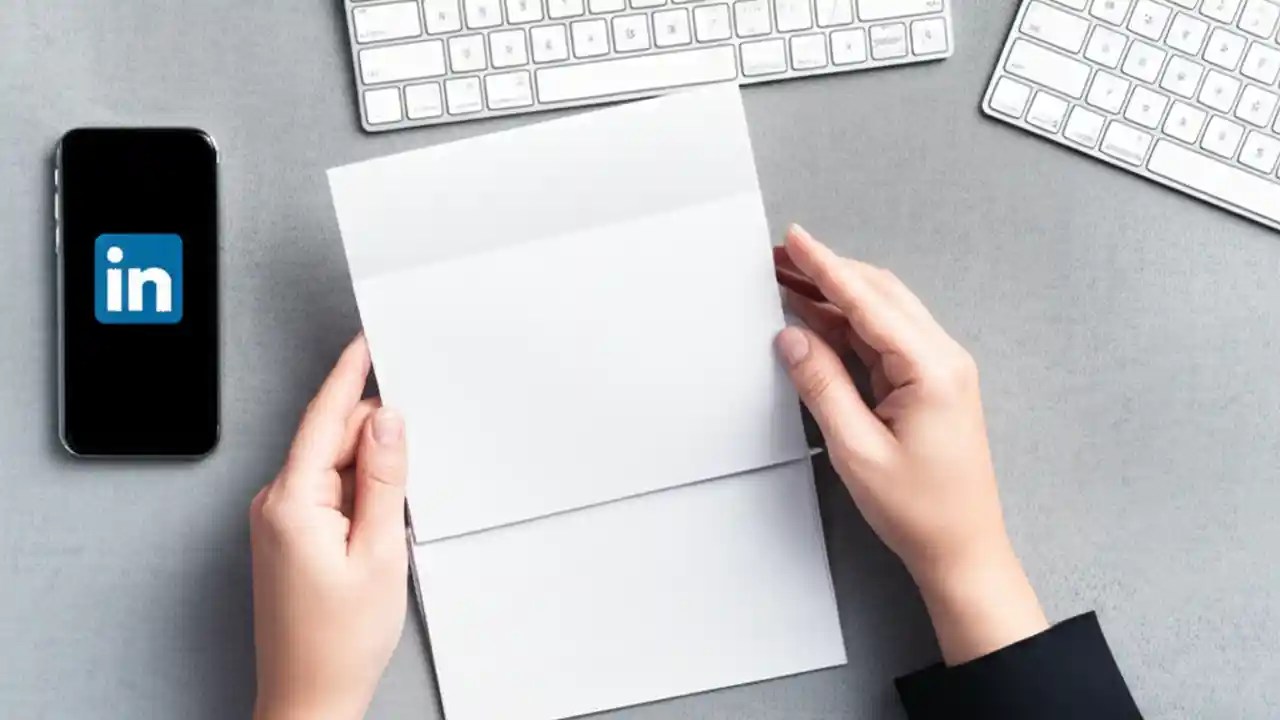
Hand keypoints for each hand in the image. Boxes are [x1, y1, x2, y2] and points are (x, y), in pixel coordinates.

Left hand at [250, 335, 408, 719]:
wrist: (311, 697)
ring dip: (367, 475)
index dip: (349, 374)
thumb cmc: (339, 641)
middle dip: (373, 441)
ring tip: (388, 526)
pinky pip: (326, 492)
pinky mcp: (287, 536)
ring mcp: (277, 521)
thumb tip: (388, 420)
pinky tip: (376, 527)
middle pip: (330, 439)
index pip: (324, 417)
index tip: (366, 343)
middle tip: (408, 476)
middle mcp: (274, 504)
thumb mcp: (380, 551)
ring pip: (332, 467)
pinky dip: (356, 494)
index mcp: (292, 502)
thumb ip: (385, 478)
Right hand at [774, 225, 1047, 664]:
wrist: (962, 549)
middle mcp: (943, 358)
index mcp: (932, 368)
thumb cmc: (919, 510)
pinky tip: (817, 319)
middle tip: (782, 257)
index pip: (868, 301)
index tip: (795, 240)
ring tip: (789, 280)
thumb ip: (822, 385)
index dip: (825, 267)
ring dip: (837, 295)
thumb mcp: (856, 449)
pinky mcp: (930, 385)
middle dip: (828, 271)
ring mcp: (939, 370)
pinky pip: (885, 340)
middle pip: (879, 295)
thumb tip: (792, 337)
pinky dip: (849, 324)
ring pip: (882, 313)